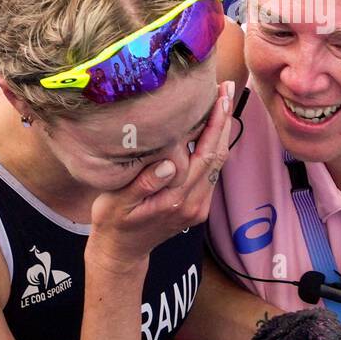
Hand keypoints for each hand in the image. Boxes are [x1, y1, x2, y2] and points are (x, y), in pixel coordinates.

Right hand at [88, 82, 233, 268]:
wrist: (121, 252)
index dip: (214, 123)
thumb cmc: (113, 223)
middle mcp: (194, 203)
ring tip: (221, 101)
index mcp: (176, 199)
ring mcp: (199, 206)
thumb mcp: (117, 204)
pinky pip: (211, 171)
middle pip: (218, 155)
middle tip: (226, 87)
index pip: (204, 154)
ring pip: (218, 163)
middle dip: (224, 119)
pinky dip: (214, 146)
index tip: (218, 96)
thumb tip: (169, 162)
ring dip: (222, 131)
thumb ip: (144, 184)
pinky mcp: (198, 206)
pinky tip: (211, 127)